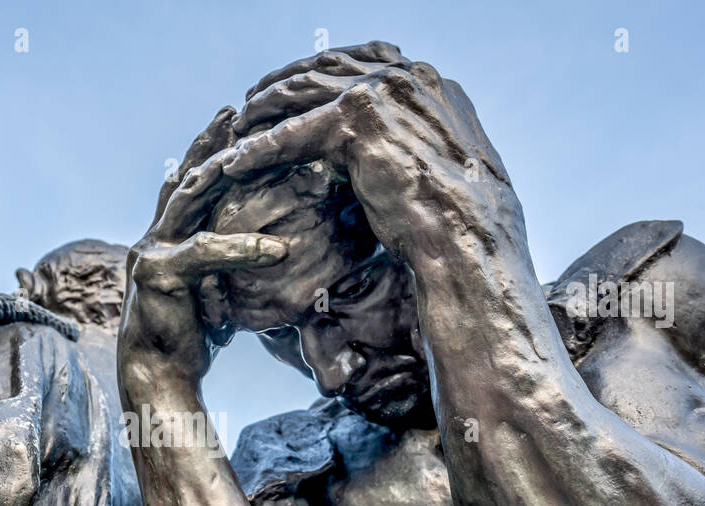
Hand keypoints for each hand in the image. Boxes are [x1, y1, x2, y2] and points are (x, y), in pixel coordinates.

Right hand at [120, 110, 289, 387]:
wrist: (158, 380)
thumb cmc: (188, 342)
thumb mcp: (215, 297)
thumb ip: (231, 271)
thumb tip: (277, 257)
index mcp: (164, 241)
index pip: (189, 188)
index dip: (209, 154)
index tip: (236, 125)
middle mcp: (152, 240)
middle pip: (186, 179)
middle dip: (212, 142)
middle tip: (240, 109)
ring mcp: (150, 253)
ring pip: (190, 200)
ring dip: (222, 170)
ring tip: (253, 147)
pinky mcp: (157, 274)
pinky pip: (206, 252)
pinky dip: (244, 248)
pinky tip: (279, 248)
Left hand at [223, 44, 522, 267]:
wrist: (469, 243)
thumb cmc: (462, 227)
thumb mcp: (443, 174)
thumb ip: (416, 148)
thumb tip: (396, 158)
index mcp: (433, 86)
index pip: (365, 63)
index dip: (323, 77)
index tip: (295, 91)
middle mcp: (411, 76)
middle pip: (328, 66)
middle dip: (284, 83)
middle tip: (252, 104)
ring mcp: (385, 92)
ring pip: (302, 92)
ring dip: (264, 111)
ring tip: (235, 130)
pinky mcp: (358, 119)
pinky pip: (293, 133)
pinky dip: (260, 150)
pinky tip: (235, 163)